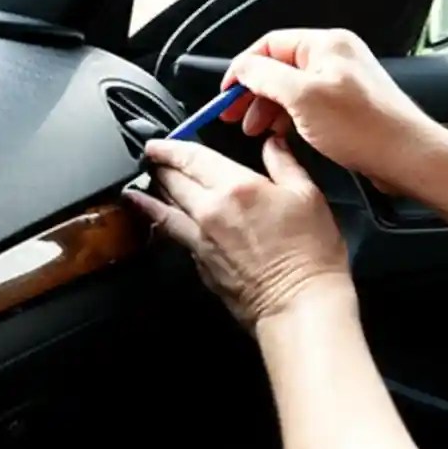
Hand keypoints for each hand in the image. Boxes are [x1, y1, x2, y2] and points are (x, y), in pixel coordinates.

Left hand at [123, 136, 354, 328]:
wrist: (298, 304)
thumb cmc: (309, 255)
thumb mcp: (308, 195)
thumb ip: (285, 163)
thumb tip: (273, 143)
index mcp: (236, 187)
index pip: (190, 157)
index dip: (169, 146)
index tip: (158, 143)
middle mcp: (210, 211)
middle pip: (171, 181)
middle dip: (158, 167)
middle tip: (151, 160)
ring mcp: (201, 241)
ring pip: (164, 211)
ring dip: (150, 197)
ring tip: (138, 191)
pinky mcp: (200, 265)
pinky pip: (175, 237)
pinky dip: (163, 225)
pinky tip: (161, 223)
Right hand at [220, 28, 437, 189]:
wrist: (407, 156)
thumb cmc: (365, 128)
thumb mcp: (302, 98)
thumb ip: (265, 77)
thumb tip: (242, 68)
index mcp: (326, 44)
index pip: (269, 45)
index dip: (242, 69)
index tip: (226, 94)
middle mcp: (336, 57)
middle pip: (279, 66)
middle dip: (253, 92)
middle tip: (235, 116)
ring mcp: (343, 81)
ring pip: (292, 88)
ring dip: (269, 108)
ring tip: (256, 130)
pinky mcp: (349, 106)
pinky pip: (309, 105)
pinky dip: (290, 117)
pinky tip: (282, 134)